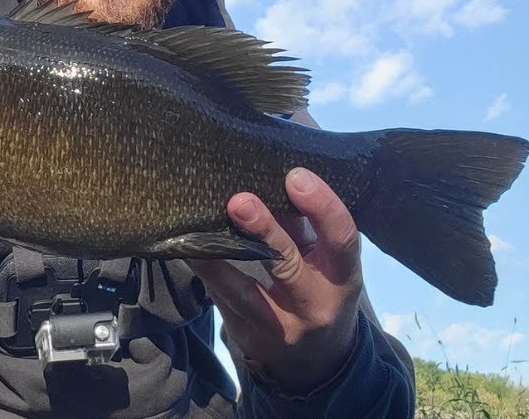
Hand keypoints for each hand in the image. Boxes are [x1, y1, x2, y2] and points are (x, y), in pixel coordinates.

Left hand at [188, 167, 362, 394]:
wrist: (315, 360)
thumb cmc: (319, 288)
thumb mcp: (326, 261)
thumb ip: (305, 224)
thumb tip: (274, 168)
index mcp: (342, 276)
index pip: (342, 239)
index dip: (323, 206)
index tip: (296, 176)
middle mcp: (315, 304)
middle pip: (289, 266)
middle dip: (265, 231)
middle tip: (239, 200)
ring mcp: (280, 326)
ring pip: (244, 291)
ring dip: (217, 258)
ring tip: (196, 229)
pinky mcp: (247, 334)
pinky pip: (220, 299)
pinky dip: (204, 271)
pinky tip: (186, 246)